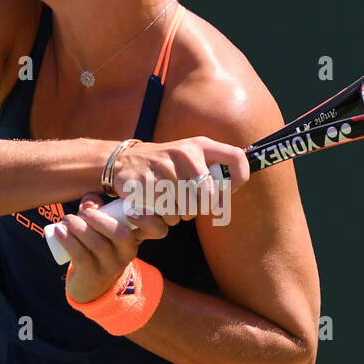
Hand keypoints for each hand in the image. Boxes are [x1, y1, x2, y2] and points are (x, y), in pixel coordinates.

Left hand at [59, 192, 174, 302]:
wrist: (91, 282)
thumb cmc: (97, 243)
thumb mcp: (102, 225)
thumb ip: (96, 206)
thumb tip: (90, 202)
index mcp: (136, 237)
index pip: (156, 229)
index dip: (148, 218)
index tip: (130, 208)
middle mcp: (128, 252)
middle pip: (121, 235)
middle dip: (100, 219)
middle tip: (82, 212)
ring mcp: (111, 266)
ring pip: (98, 245)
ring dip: (79, 228)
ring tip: (67, 220)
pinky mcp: (93, 274)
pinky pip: (81, 256)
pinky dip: (68, 241)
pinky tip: (58, 231)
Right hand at [109, 137, 250, 220]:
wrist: (124, 161)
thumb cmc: (165, 165)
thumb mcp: (189, 157)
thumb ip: (211, 170)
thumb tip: (226, 195)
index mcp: (200, 145)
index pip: (236, 158)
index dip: (238, 180)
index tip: (226, 191)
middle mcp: (186, 154)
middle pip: (209, 197)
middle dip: (200, 208)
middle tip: (189, 203)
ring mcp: (166, 168)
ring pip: (188, 210)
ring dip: (181, 214)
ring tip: (171, 202)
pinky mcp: (149, 184)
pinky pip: (169, 214)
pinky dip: (166, 217)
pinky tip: (158, 206)